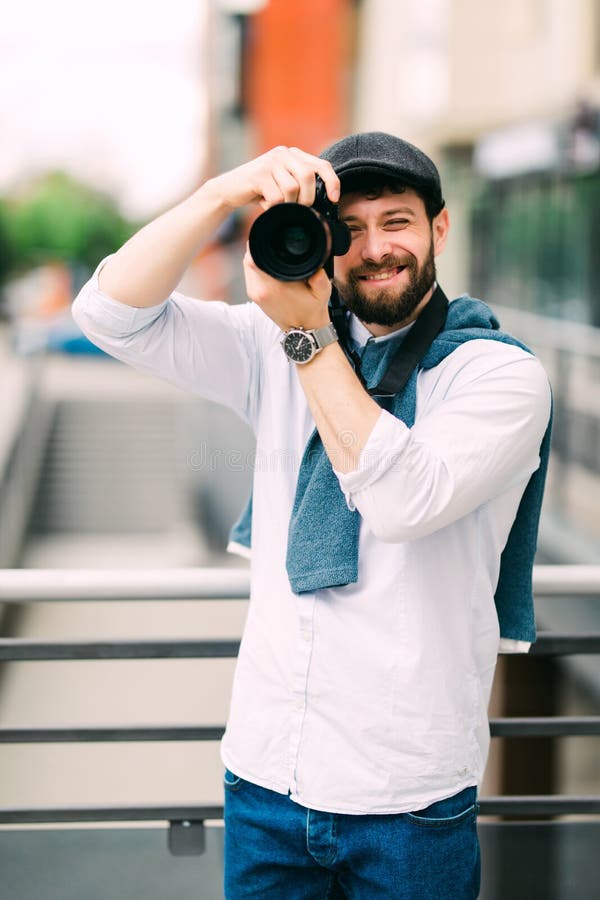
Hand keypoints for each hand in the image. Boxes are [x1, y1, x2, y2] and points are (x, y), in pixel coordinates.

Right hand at [208, 146, 339, 212]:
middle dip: (308, 199)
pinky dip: (274, 207)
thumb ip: (300, 184)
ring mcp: (270, 162)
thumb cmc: (259, 190)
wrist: (228, 190)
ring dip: (289, 204)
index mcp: (294, 155)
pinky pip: (277, 196)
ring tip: (279, 206)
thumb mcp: (283, 183)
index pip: (322, 165)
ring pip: (293, 188)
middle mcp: (283, 153)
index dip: (332, 182)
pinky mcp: (259, 174)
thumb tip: (324, 200)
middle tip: (299, 209)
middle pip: (308, 176)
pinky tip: (266, 205)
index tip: (334, 199)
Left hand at [243, 248, 331, 332]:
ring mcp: (255, 295)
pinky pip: (250, 275)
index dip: (259, 243)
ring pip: (247, 267)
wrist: (303, 330)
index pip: (254, 258)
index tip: (268, 237)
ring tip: (270, 251)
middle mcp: (259, 291)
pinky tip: (268, 264)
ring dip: (256, 257)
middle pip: (248, 260)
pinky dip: (256, 267)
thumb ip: (320, 277)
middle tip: (271, 241)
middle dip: (257, 248)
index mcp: (273, 287)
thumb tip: (318, 264)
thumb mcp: (323, 292)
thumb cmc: (312, 310)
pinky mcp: (254, 297)